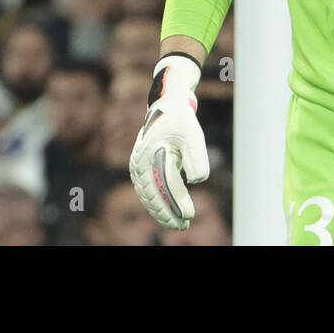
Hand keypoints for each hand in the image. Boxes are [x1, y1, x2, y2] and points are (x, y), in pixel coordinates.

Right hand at [129, 54, 209, 229]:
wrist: (166, 107)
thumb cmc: (181, 121)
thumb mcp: (193, 135)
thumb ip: (196, 157)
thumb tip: (195, 181)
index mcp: (150, 153)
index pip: (163, 185)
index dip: (176, 203)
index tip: (189, 215)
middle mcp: (139, 162)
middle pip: (152, 195)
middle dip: (168, 213)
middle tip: (184, 225)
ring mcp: (137, 167)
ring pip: (147, 197)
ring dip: (161, 212)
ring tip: (178, 224)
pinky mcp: (140, 169)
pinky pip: (146, 192)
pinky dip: (155, 204)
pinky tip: (167, 214)